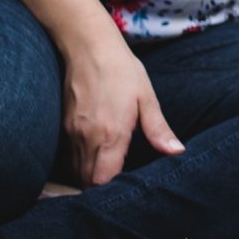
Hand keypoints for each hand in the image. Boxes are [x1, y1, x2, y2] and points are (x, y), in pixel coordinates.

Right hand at [62, 40, 182, 186]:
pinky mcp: (61, 125)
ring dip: (86, 178)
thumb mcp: (147, 98)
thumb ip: (158, 129)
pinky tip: (92, 160)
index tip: (123, 192)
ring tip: (105, 178)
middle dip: (98, 190)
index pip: (102, 180)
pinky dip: (76, 164)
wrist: (87, 46)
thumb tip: (176, 151)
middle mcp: (87, 138)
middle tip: (115, 190)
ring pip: (73, 170)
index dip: (110, 191)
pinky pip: (66, 156)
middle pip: (85, 180)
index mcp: (111, 134)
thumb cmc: (122, 70)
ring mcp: (71, 132)